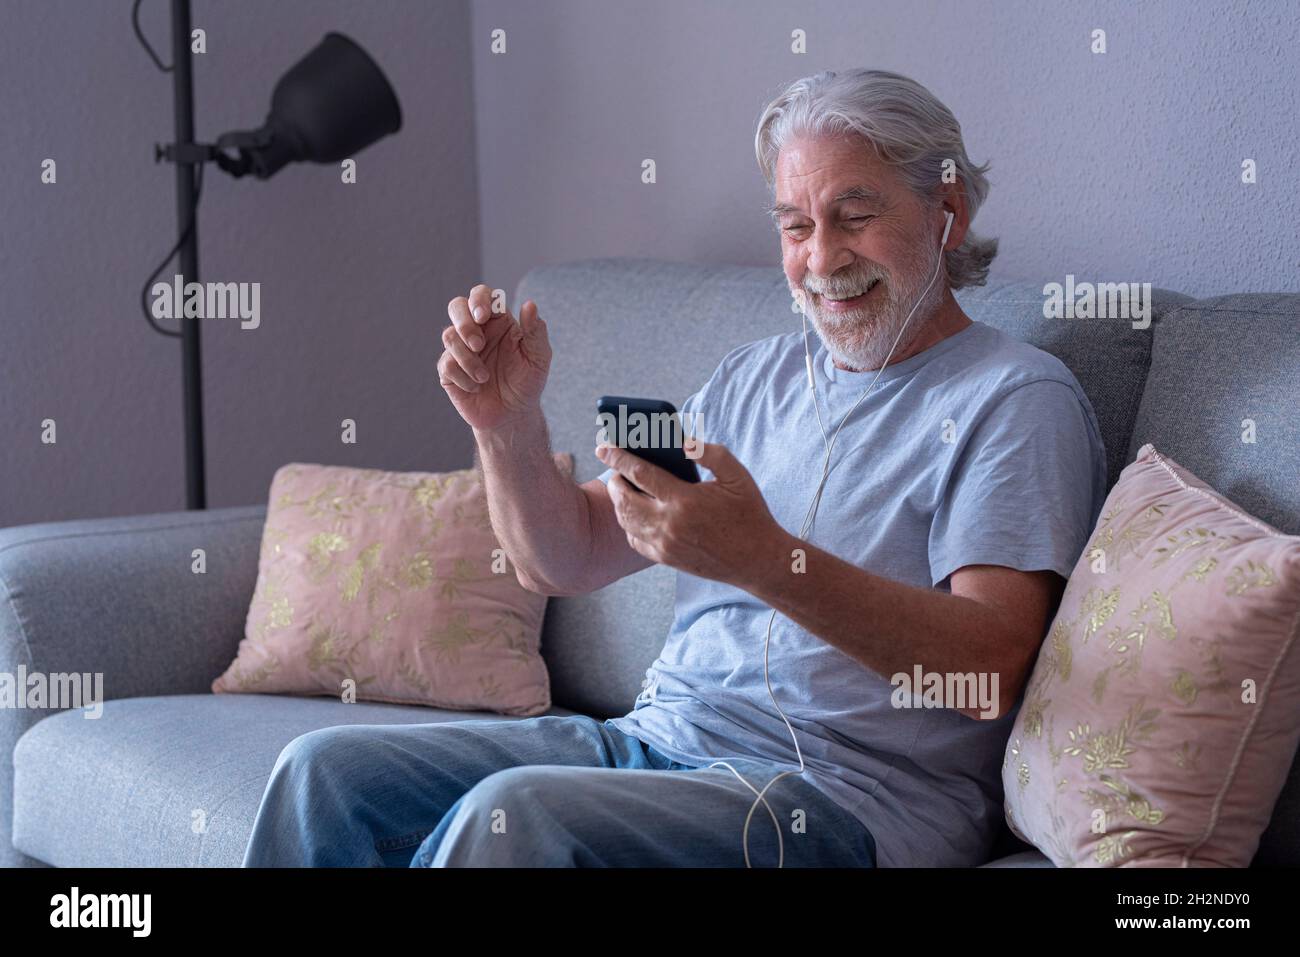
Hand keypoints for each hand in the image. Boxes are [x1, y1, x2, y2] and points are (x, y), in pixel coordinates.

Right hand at [439, 284, 551, 431]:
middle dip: (464, 322)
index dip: (479, 300)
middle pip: (456, 306)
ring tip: (484, 377)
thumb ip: (535, 331)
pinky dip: (463, 377)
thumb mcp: (538, 357)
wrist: (513, 415)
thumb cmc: (527, 382)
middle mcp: (477, 330)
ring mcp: (460, 349)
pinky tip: (476, 387)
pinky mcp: (449, 370)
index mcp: (498, 320)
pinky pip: (447, 364)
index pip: (482, 295)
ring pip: (449, 336)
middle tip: (478, 344)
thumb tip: (529, 304)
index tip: (484, 315)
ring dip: (468, 358)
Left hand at [596, 440, 784, 587]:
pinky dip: (628, 523)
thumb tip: (682, 441)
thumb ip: (709, 453)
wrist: (757, 559)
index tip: (604, 445)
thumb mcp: (736, 476)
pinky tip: (635, 512)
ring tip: (622, 486)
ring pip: (626, 521)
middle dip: (614, 480)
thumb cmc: (749, 513)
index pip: (640, 473)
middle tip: (615, 468)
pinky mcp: (665, 558)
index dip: (619, 456)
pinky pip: (634, 539)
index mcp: (685, 500)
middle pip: (624, 499)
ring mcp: (665, 544)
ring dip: (619, 502)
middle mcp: (669, 524)